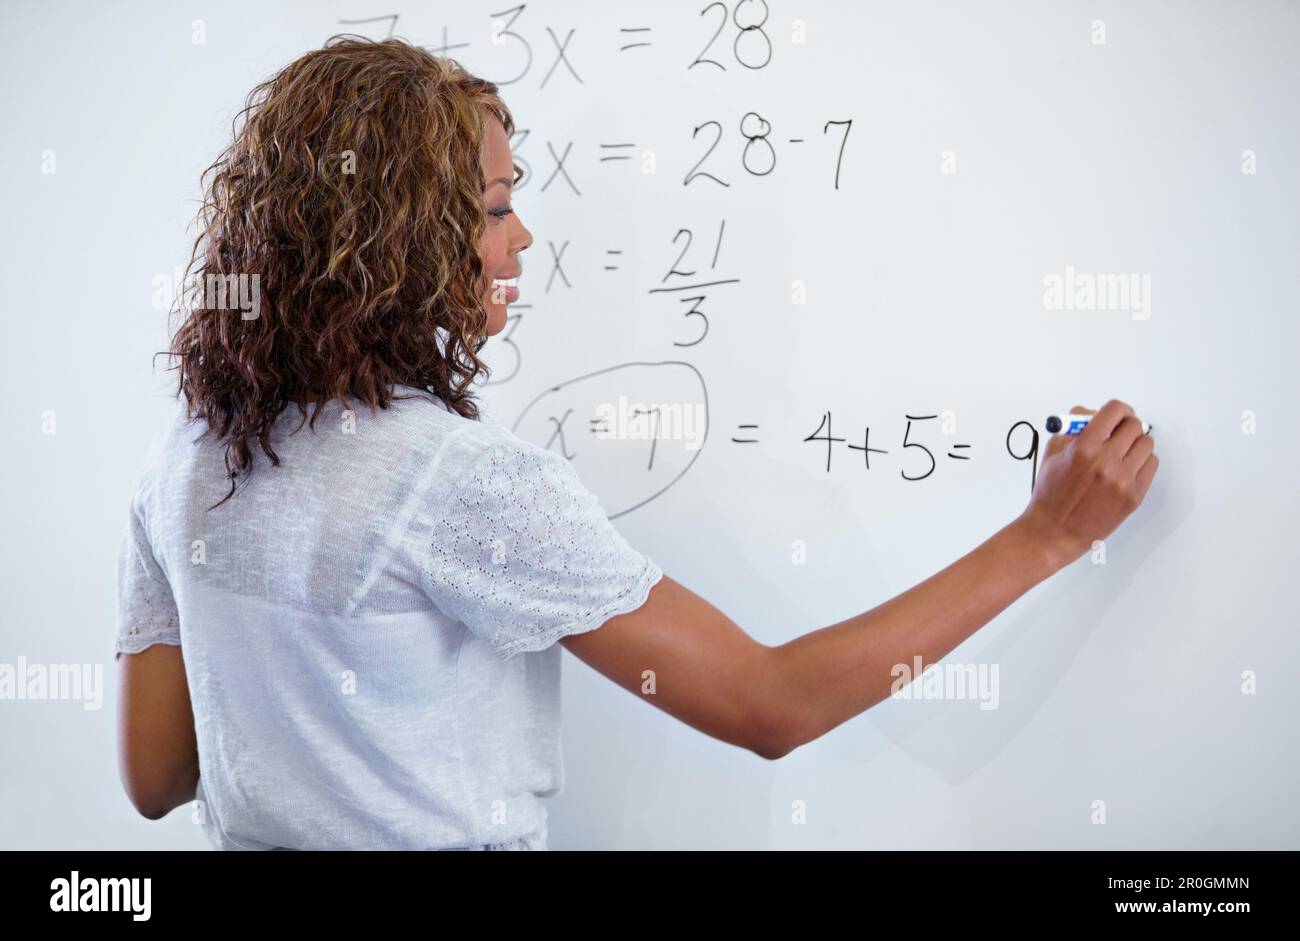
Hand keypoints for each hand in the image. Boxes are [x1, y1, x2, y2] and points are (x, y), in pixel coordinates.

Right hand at [1016, 399, 1159, 569]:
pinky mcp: (1134, 496)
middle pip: (1134, 426)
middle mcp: (1106, 462)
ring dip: (1135, 444)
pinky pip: (1151, 465)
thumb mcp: (1052, 454)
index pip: (1115, 411)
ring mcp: (1123, 480)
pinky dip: (1141, 462)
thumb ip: (1074, 429)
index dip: (1118, 410)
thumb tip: (1094, 413)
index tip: (1117, 414)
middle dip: (1125, 426)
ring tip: (1122, 453)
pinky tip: (1126, 468)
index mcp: (1084, 447)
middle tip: (1118, 433)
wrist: (1054, 532)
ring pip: (1146, 444)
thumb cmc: (1050, 494)